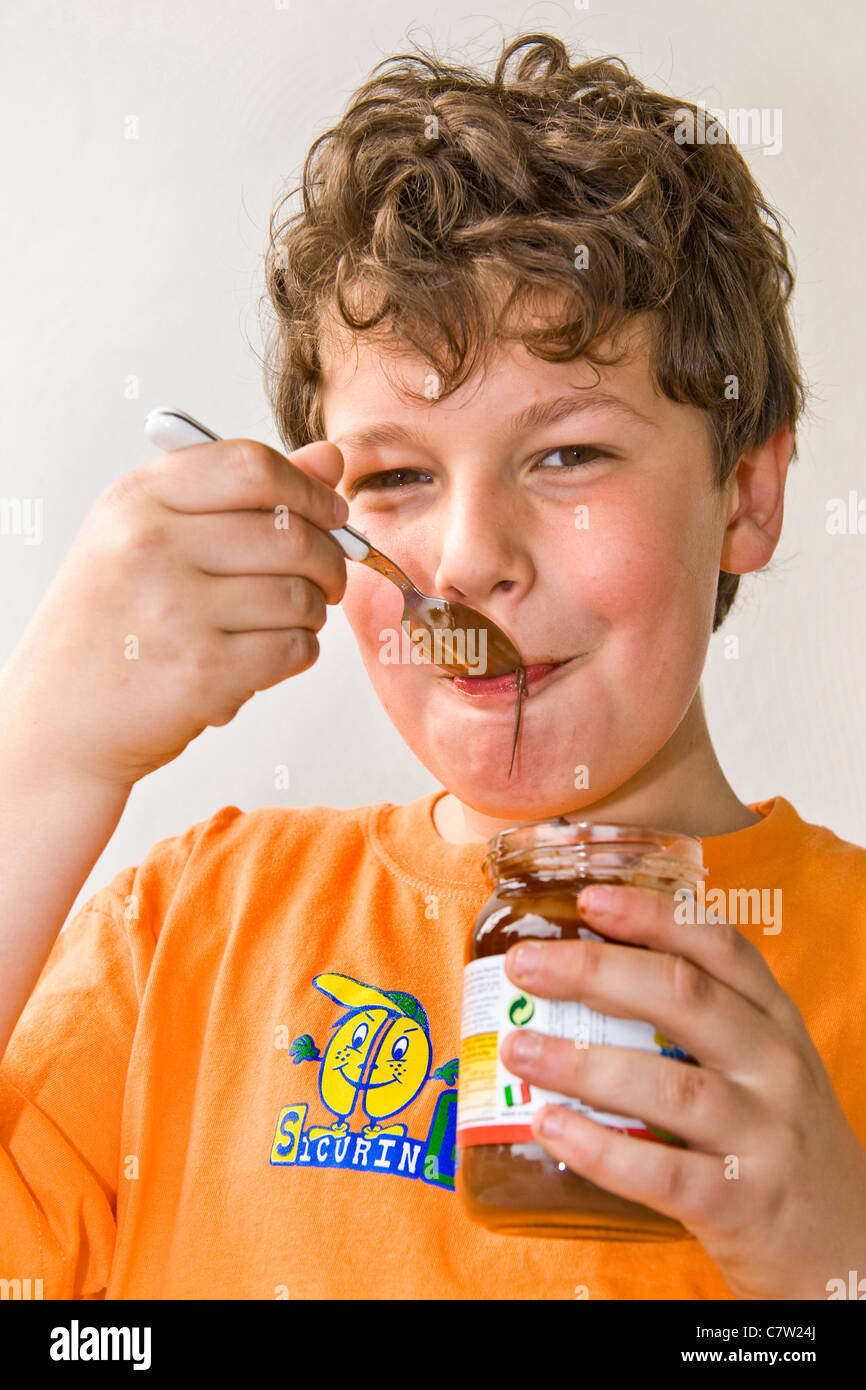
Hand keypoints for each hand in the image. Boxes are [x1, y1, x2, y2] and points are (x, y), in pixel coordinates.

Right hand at [0, 439, 348, 787]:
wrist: (59, 719)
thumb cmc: (108, 626)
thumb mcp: (148, 535)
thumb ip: (240, 494)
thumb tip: (328, 460)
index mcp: (137, 501)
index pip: (252, 467)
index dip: (310, 489)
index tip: (331, 511)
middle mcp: (151, 547)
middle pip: (291, 533)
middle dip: (328, 559)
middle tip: (326, 577)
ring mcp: (176, 611)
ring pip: (300, 594)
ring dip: (312, 611)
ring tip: (285, 620)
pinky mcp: (203, 671)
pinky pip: (294, 648)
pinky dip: (297, 652)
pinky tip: (266, 654)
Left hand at [500, 882, 865, 1299]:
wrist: (846, 1246)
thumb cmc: (778, 1139)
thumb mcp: (762, 1064)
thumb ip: (700, 1020)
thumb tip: (581, 974)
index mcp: (774, 1021)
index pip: (718, 946)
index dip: (652, 915)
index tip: (589, 899)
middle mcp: (775, 1067)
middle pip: (682, 997)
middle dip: (594, 972)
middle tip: (524, 964)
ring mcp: (763, 1136)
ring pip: (669, 1085)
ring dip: (582, 1062)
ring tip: (519, 1048)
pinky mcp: (742, 1204)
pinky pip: (663, 1171)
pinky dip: (601, 1148)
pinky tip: (550, 1127)